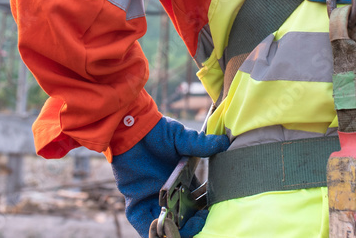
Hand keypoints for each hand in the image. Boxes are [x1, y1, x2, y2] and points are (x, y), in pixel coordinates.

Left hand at [111, 116, 229, 236]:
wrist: (131, 128)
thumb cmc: (156, 131)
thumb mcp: (181, 138)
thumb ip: (200, 144)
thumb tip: (224, 142)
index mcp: (182, 181)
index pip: (195, 204)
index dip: (202, 213)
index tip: (207, 216)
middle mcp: (168, 194)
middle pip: (181, 218)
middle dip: (189, 226)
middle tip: (195, 225)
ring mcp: (152, 199)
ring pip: (163, 223)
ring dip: (171, 230)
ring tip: (178, 230)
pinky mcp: (135, 201)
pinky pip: (141, 222)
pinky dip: (149, 230)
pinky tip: (158, 229)